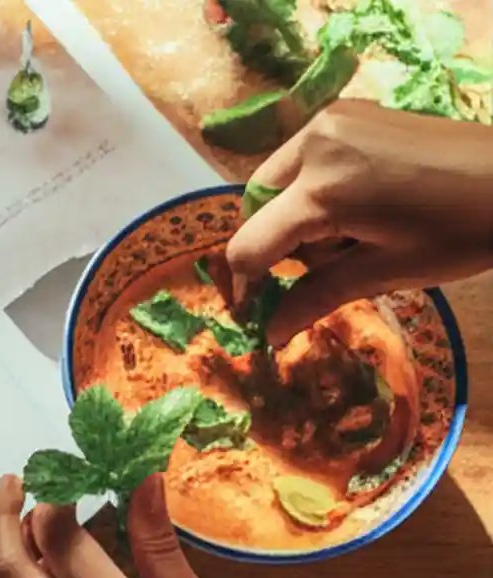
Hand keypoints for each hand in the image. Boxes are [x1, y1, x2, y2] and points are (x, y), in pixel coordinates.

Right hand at [227, 99, 492, 345]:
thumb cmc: (463, 231)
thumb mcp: (388, 271)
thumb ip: (318, 297)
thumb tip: (271, 332)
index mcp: (322, 188)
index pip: (251, 243)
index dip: (246, 284)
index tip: (253, 314)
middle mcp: (313, 143)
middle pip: (255, 202)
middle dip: (273, 242)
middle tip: (314, 271)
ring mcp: (330, 121)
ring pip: (278, 178)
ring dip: (293, 214)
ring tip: (348, 237)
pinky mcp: (348, 113)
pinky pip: (305, 156)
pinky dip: (312, 186)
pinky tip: (356, 206)